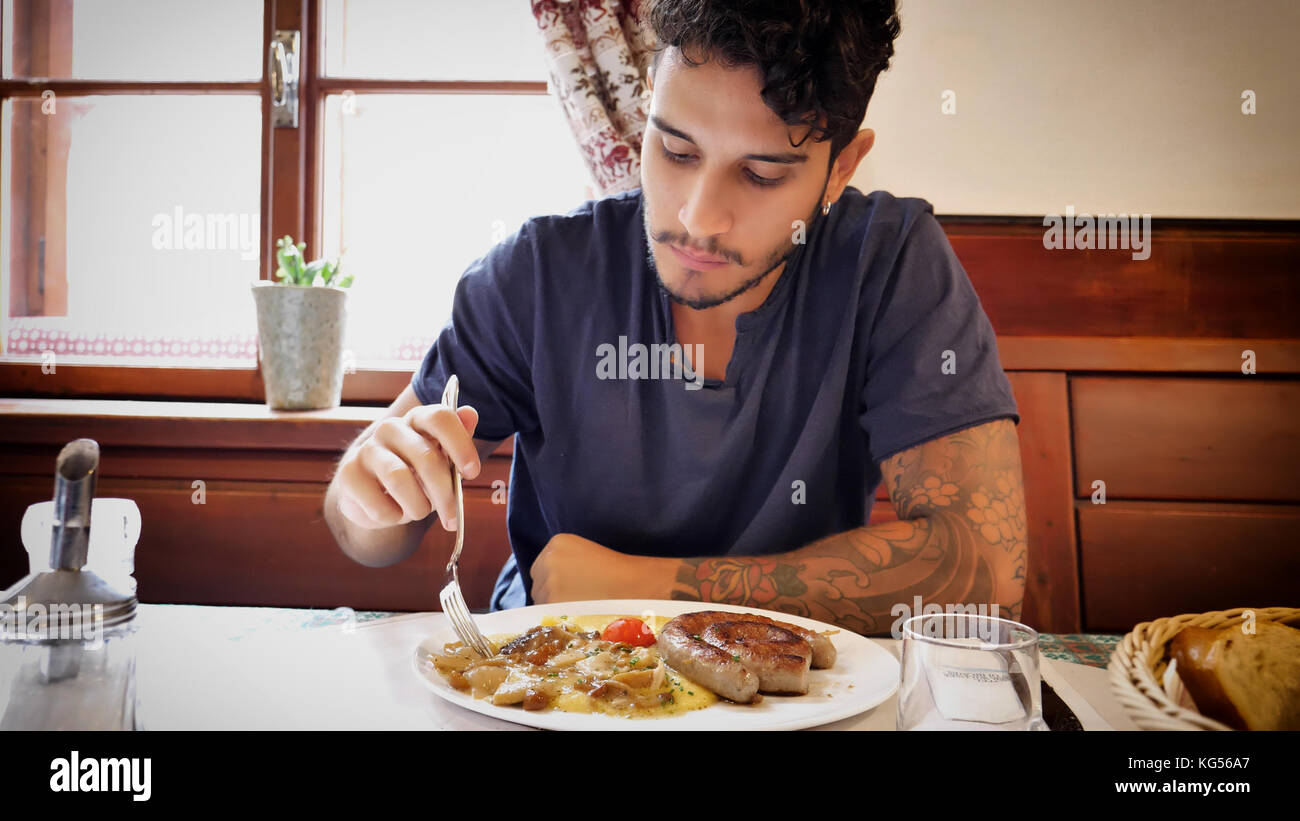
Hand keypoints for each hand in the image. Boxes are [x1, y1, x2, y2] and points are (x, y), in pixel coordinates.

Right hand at [335, 400, 480, 531]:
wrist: (372, 496)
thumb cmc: (414, 475)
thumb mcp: (440, 461)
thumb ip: (457, 440)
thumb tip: (471, 414)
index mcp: (417, 420)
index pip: (439, 418)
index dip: (460, 445)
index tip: (473, 473)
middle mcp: (390, 428)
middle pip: (426, 457)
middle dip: (445, 494)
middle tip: (452, 517)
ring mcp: (367, 449)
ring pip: (400, 480)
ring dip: (418, 507)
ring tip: (418, 512)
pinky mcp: (348, 474)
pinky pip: (380, 505)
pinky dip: (393, 517)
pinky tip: (393, 513)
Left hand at [530, 533, 676, 602]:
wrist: (636, 585)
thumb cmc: (619, 573)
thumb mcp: (587, 555)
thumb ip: (565, 564)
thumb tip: (552, 585)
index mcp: (557, 543)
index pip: (542, 568)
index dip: (556, 582)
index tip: (572, 590)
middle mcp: (548, 559)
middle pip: (539, 585)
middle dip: (553, 596)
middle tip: (578, 603)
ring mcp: (549, 581)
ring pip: (543, 602)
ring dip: (556, 609)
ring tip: (582, 610)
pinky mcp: (553, 603)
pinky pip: (549, 616)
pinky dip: (561, 619)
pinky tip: (580, 616)